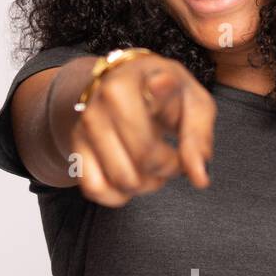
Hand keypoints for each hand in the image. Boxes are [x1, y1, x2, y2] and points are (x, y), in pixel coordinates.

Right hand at [68, 52, 215, 205]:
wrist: (123, 79)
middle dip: (167, 169)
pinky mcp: (76, 149)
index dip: (172, 157)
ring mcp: (84, 129)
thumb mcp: (193, 100)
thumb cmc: (164, 90)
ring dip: (146, 184)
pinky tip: (133, 177)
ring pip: (122, 181)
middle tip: (174, 157)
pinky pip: (95, 190)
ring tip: (154, 165)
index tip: (180, 147)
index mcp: (123, 87)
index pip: (147, 143)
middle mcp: (97, 107)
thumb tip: (199, 178)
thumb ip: (198, 137)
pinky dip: (118, 195)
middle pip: (142, 162)